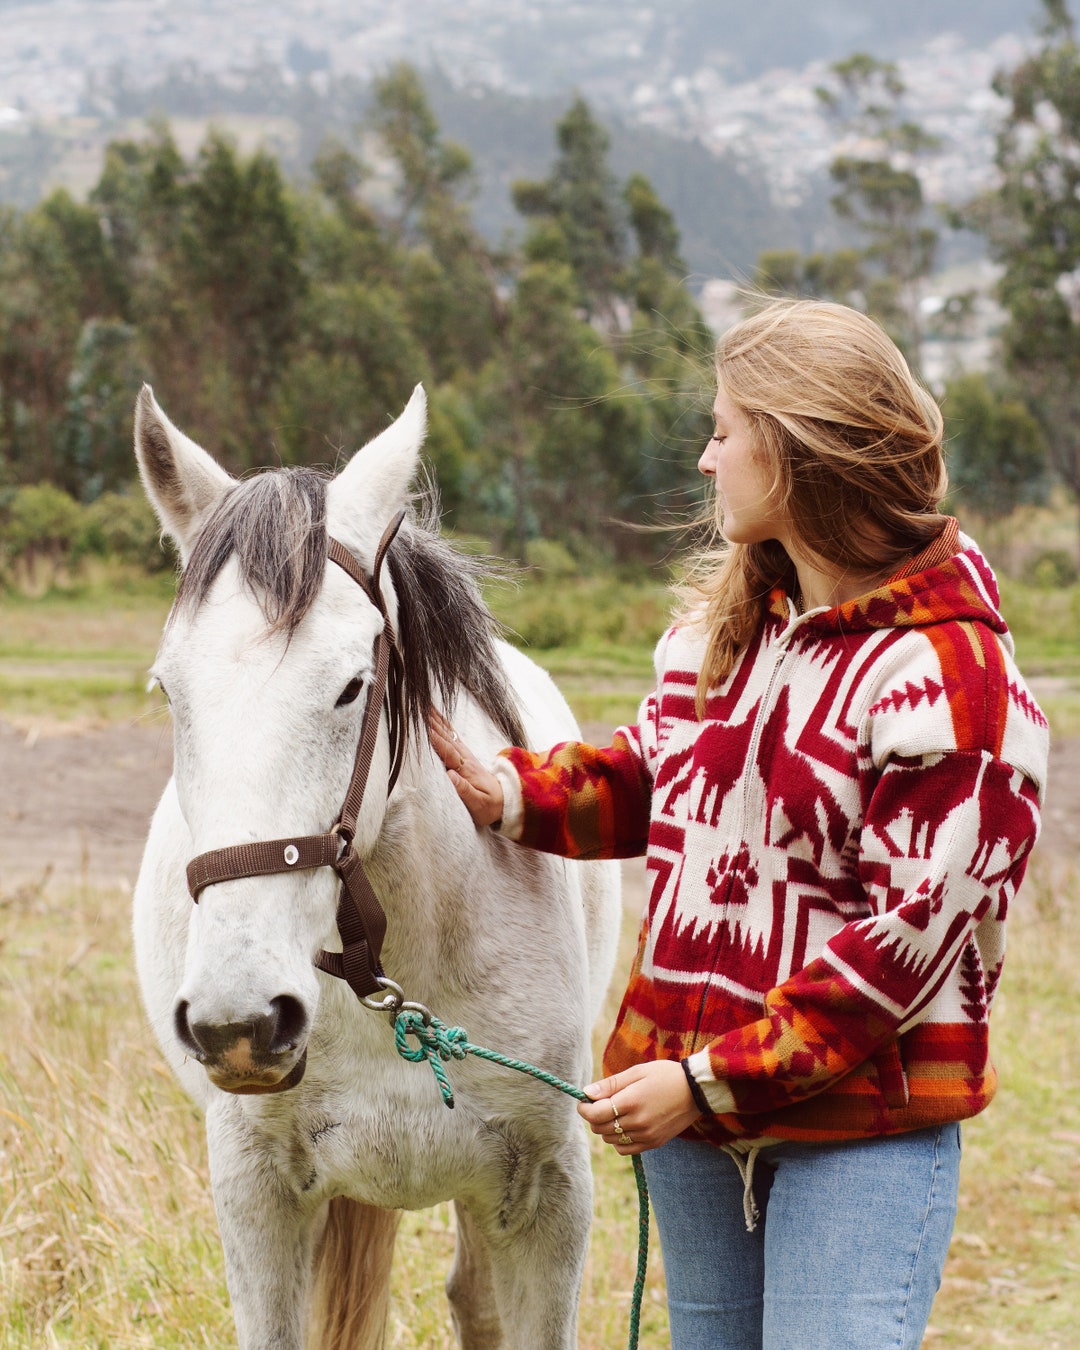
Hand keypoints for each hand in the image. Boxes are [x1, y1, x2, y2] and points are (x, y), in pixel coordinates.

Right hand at [428, 710, 504, 827]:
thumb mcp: (479, 804)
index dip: (437, 740)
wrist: (505, 801)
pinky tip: (438, 718)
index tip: (424, 729)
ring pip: (450, 735)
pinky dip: (444, 726)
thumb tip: (450, 775)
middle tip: (419, 710)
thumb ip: (465, 790)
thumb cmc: (489, 806)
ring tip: (425, 707)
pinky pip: (453, 738)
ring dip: (437, 721)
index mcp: (466, 770)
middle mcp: (466, 759)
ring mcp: (466, 756)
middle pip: (447, 739)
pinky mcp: (465, 756)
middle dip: (433, 725)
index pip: (449, 752)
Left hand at [578, 1061, 702, 1154]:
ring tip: (614, 1113)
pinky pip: (625, 1149)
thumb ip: (611, 1084)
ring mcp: (646, 1135)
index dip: (584, 1108)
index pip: (596, 1114)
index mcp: (632, 1101)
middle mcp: (638, 1122)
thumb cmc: (665, 1075)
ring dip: (606, 1128)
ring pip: (611, 1139)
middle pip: (601, 1128)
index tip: (584, 1101)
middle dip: (594, 1116)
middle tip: (600, 1104)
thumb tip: (587, 1093)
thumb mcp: (637, 1071)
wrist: (696, 1091)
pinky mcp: (654, 1143)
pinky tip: (624, 1126)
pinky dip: (618, 1140)